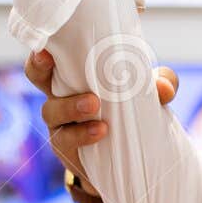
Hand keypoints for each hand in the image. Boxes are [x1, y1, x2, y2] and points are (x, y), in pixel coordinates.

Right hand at [24, 49, 179, 194]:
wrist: (132, 163)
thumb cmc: (134, 115)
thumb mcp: (150, 96)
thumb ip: (162, 85)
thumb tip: (163, 88)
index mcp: (76, 77)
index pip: (52, 55)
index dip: (42, 47)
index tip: (46, 39)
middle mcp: (61, 97)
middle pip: (37, 77)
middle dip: (39, 67)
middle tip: (50, 59)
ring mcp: (61, 124)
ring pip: (51, 111)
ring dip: (70, 105)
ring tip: (94, 105)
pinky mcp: (68, 150)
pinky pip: (66, 141)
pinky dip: (82, 134)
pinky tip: (101, 131)